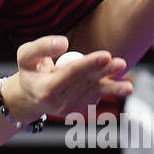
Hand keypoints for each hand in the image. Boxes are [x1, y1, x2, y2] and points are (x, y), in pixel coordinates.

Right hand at [3, 35, 131, 121]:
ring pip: (95, 91)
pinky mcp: (80, 110)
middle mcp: (59, 104)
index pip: (71, 74)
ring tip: (128, 83)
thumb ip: (42, 47)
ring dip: (112, 84)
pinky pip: (97, 94)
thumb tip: (64, 43)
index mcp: (45, 90)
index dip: (89, 64)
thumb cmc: (30, 71)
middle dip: (104, 72)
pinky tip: (111, 77)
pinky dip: (106, 84)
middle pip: (86, 83)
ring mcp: (71, 109)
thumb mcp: (26, 55)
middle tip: (120, 63)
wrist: (31, 97)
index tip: (105, 56)